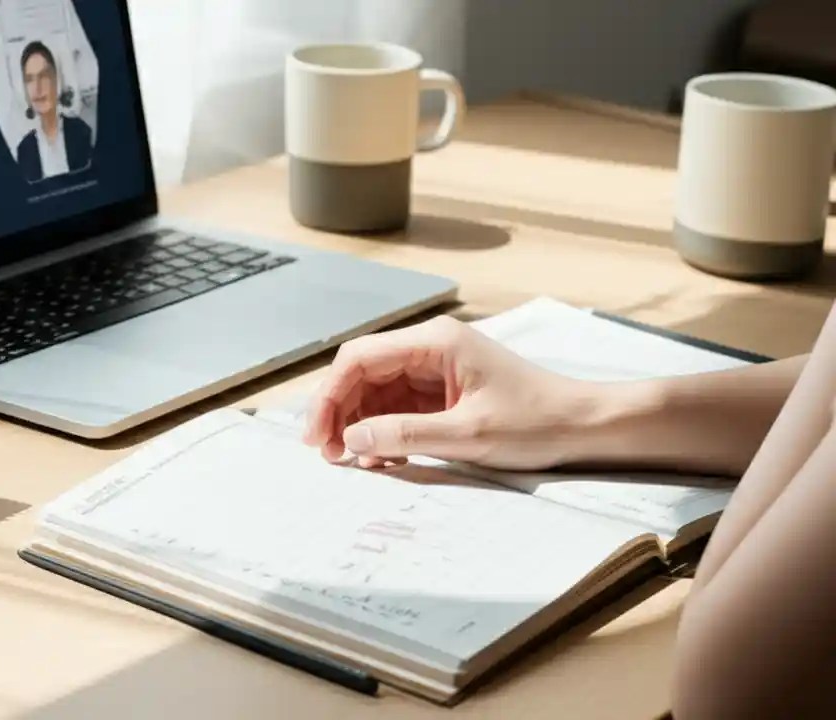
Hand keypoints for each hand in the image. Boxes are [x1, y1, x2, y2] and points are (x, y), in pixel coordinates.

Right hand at [302, 316, 598, 469]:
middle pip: (361, 373)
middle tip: (329, 456)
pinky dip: (383, 432)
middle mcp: (429, 348)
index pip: (359, 358)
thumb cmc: (537, 423)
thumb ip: (404, 435)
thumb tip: (351, 439)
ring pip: (375, 392)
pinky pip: (396, 407)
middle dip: (340, 413)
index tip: (317, 436)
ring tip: (353, 462)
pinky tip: (382, 459)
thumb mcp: (467, 435)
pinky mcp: (442, 392)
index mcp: (434, 342)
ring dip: (359, 425)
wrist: (584, 427)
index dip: (330, 396)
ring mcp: (435, 369)